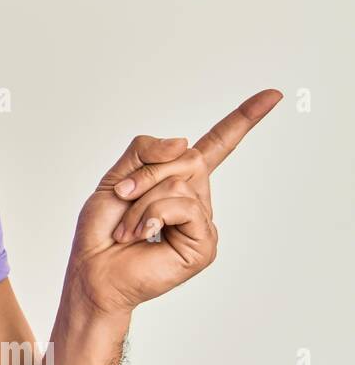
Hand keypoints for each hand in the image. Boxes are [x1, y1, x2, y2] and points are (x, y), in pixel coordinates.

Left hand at [68, 89, 282, 315]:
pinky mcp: (205, 243)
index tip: (272, 95)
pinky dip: (155, 214)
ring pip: (182, 182)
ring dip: (143, 200)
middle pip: (189, 158)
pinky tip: (145, 235)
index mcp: (177, 181)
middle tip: (122, 197)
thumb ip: (145, 151)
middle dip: (146, 174)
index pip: (216, 145)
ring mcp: (203, 222)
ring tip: (130, 227)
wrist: (92, 269)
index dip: (242, 120)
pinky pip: (185, 206)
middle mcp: (196, 199)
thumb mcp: (116, 177)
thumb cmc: (101, 231)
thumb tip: (185, 142)